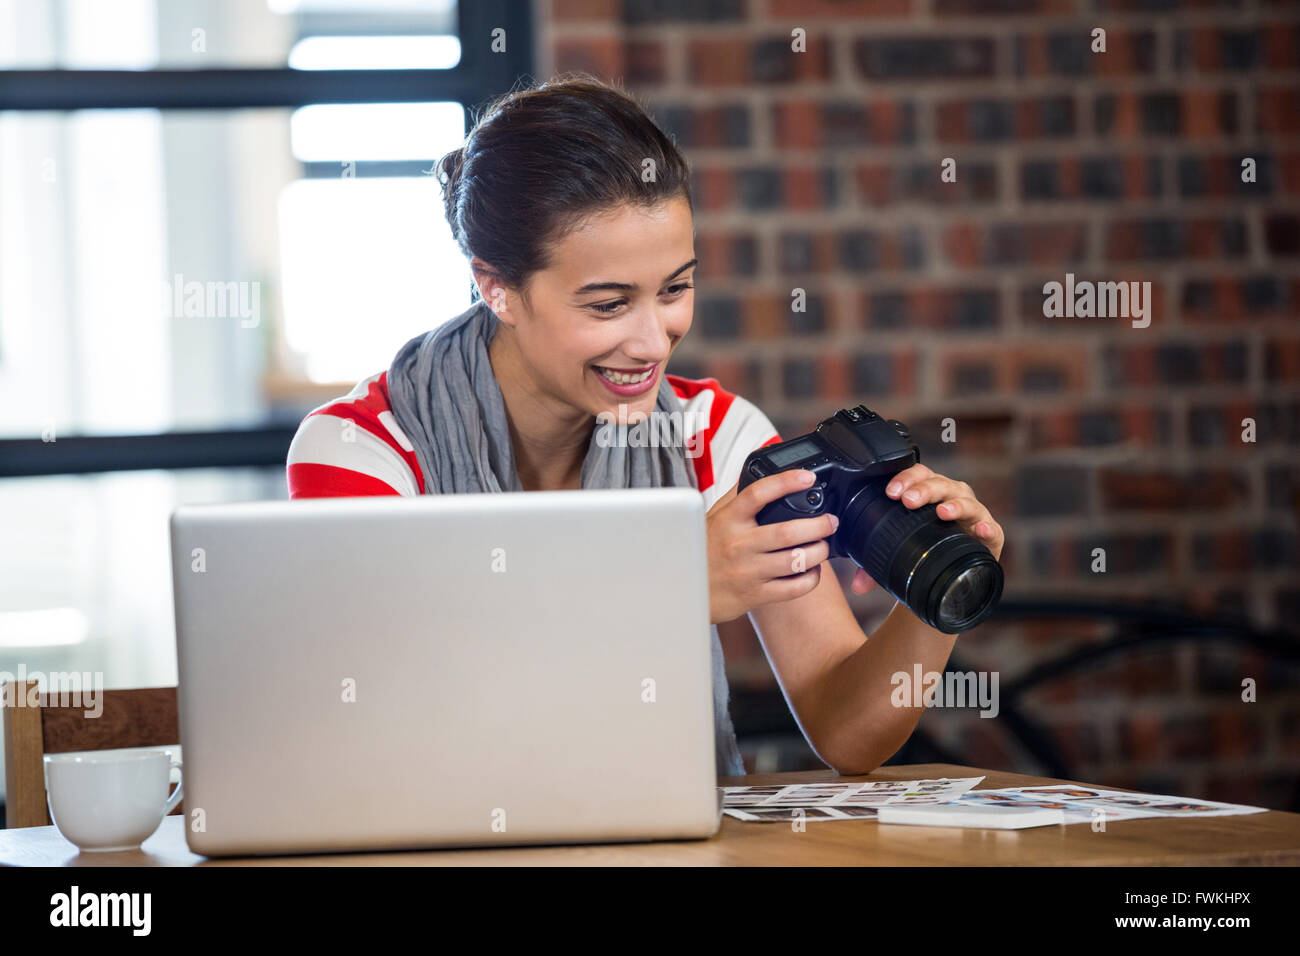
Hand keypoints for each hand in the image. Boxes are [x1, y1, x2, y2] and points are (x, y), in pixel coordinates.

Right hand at [706, 469, 838, 624]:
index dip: (785, 482)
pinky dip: (811, 578)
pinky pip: (793, 588)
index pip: (757, 494)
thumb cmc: (704, 550)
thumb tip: (761, 473)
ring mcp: (748, 571)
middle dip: (818, 525)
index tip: (807, 477)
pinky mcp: (756, 595)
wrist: (686, 589)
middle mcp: (738, 544)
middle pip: (786, 532)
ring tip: (823, 545)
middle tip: (830, 521)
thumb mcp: (713, 518)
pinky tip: (812, 569)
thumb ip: (736, 497)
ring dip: (818, 552)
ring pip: (794, 561)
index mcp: (728, 520)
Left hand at [848, 462, 1004, 594]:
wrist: (949, 577)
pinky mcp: (990, 535)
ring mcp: (973, 515)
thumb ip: (873, 568)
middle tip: (909, 500)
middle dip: (924, 489)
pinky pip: (991, 529)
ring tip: (943, 512)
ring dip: (955, 504)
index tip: (891, 492)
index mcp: (928, 494)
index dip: (905, 478)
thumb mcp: (895, 556)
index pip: (917, 475)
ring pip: (966, 501)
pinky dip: (986, 528)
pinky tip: (979, 530)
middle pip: (940, 484)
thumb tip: (857, 585)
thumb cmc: (921, 554)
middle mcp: (952, 498)